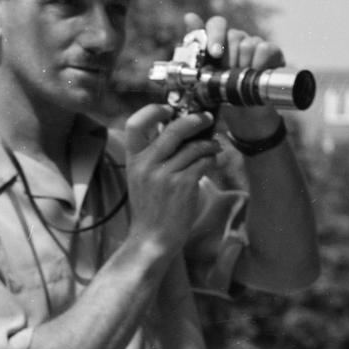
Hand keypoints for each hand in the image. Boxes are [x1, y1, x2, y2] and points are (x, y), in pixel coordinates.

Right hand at [124, 103, 219, 258]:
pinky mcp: (183, 185)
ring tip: (214, 146)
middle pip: (173, 128)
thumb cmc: (151, 208)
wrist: (152, 239)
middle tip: (206, 118)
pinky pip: (203, 162)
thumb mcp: (142, 178)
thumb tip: (176, 129)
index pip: (135, 123)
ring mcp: (165, 174)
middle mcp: (147, 164)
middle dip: (194, 120)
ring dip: (209, 143)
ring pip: (194, 146)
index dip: (152, 110)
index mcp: (134, 160)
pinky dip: (211, 159)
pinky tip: (213, 161)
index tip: (168, 109)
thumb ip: (153, 155)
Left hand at [184, 11, 282, 141]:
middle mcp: (236, 39)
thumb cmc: (222, 94)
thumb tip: (189, 15)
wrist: (244, 116)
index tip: (215, 53)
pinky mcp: (271, 51)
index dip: (215, 35)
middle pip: (233, 35)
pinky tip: (256, 75)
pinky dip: (259, 64)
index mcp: (218, 41)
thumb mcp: (203, 74)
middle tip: (229, 76)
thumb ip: (195, 47)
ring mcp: (254, 44)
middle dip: (229, 60)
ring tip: (241, 80)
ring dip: (243, 66)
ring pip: (248, 44)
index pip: (217, 23)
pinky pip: (264, 49)